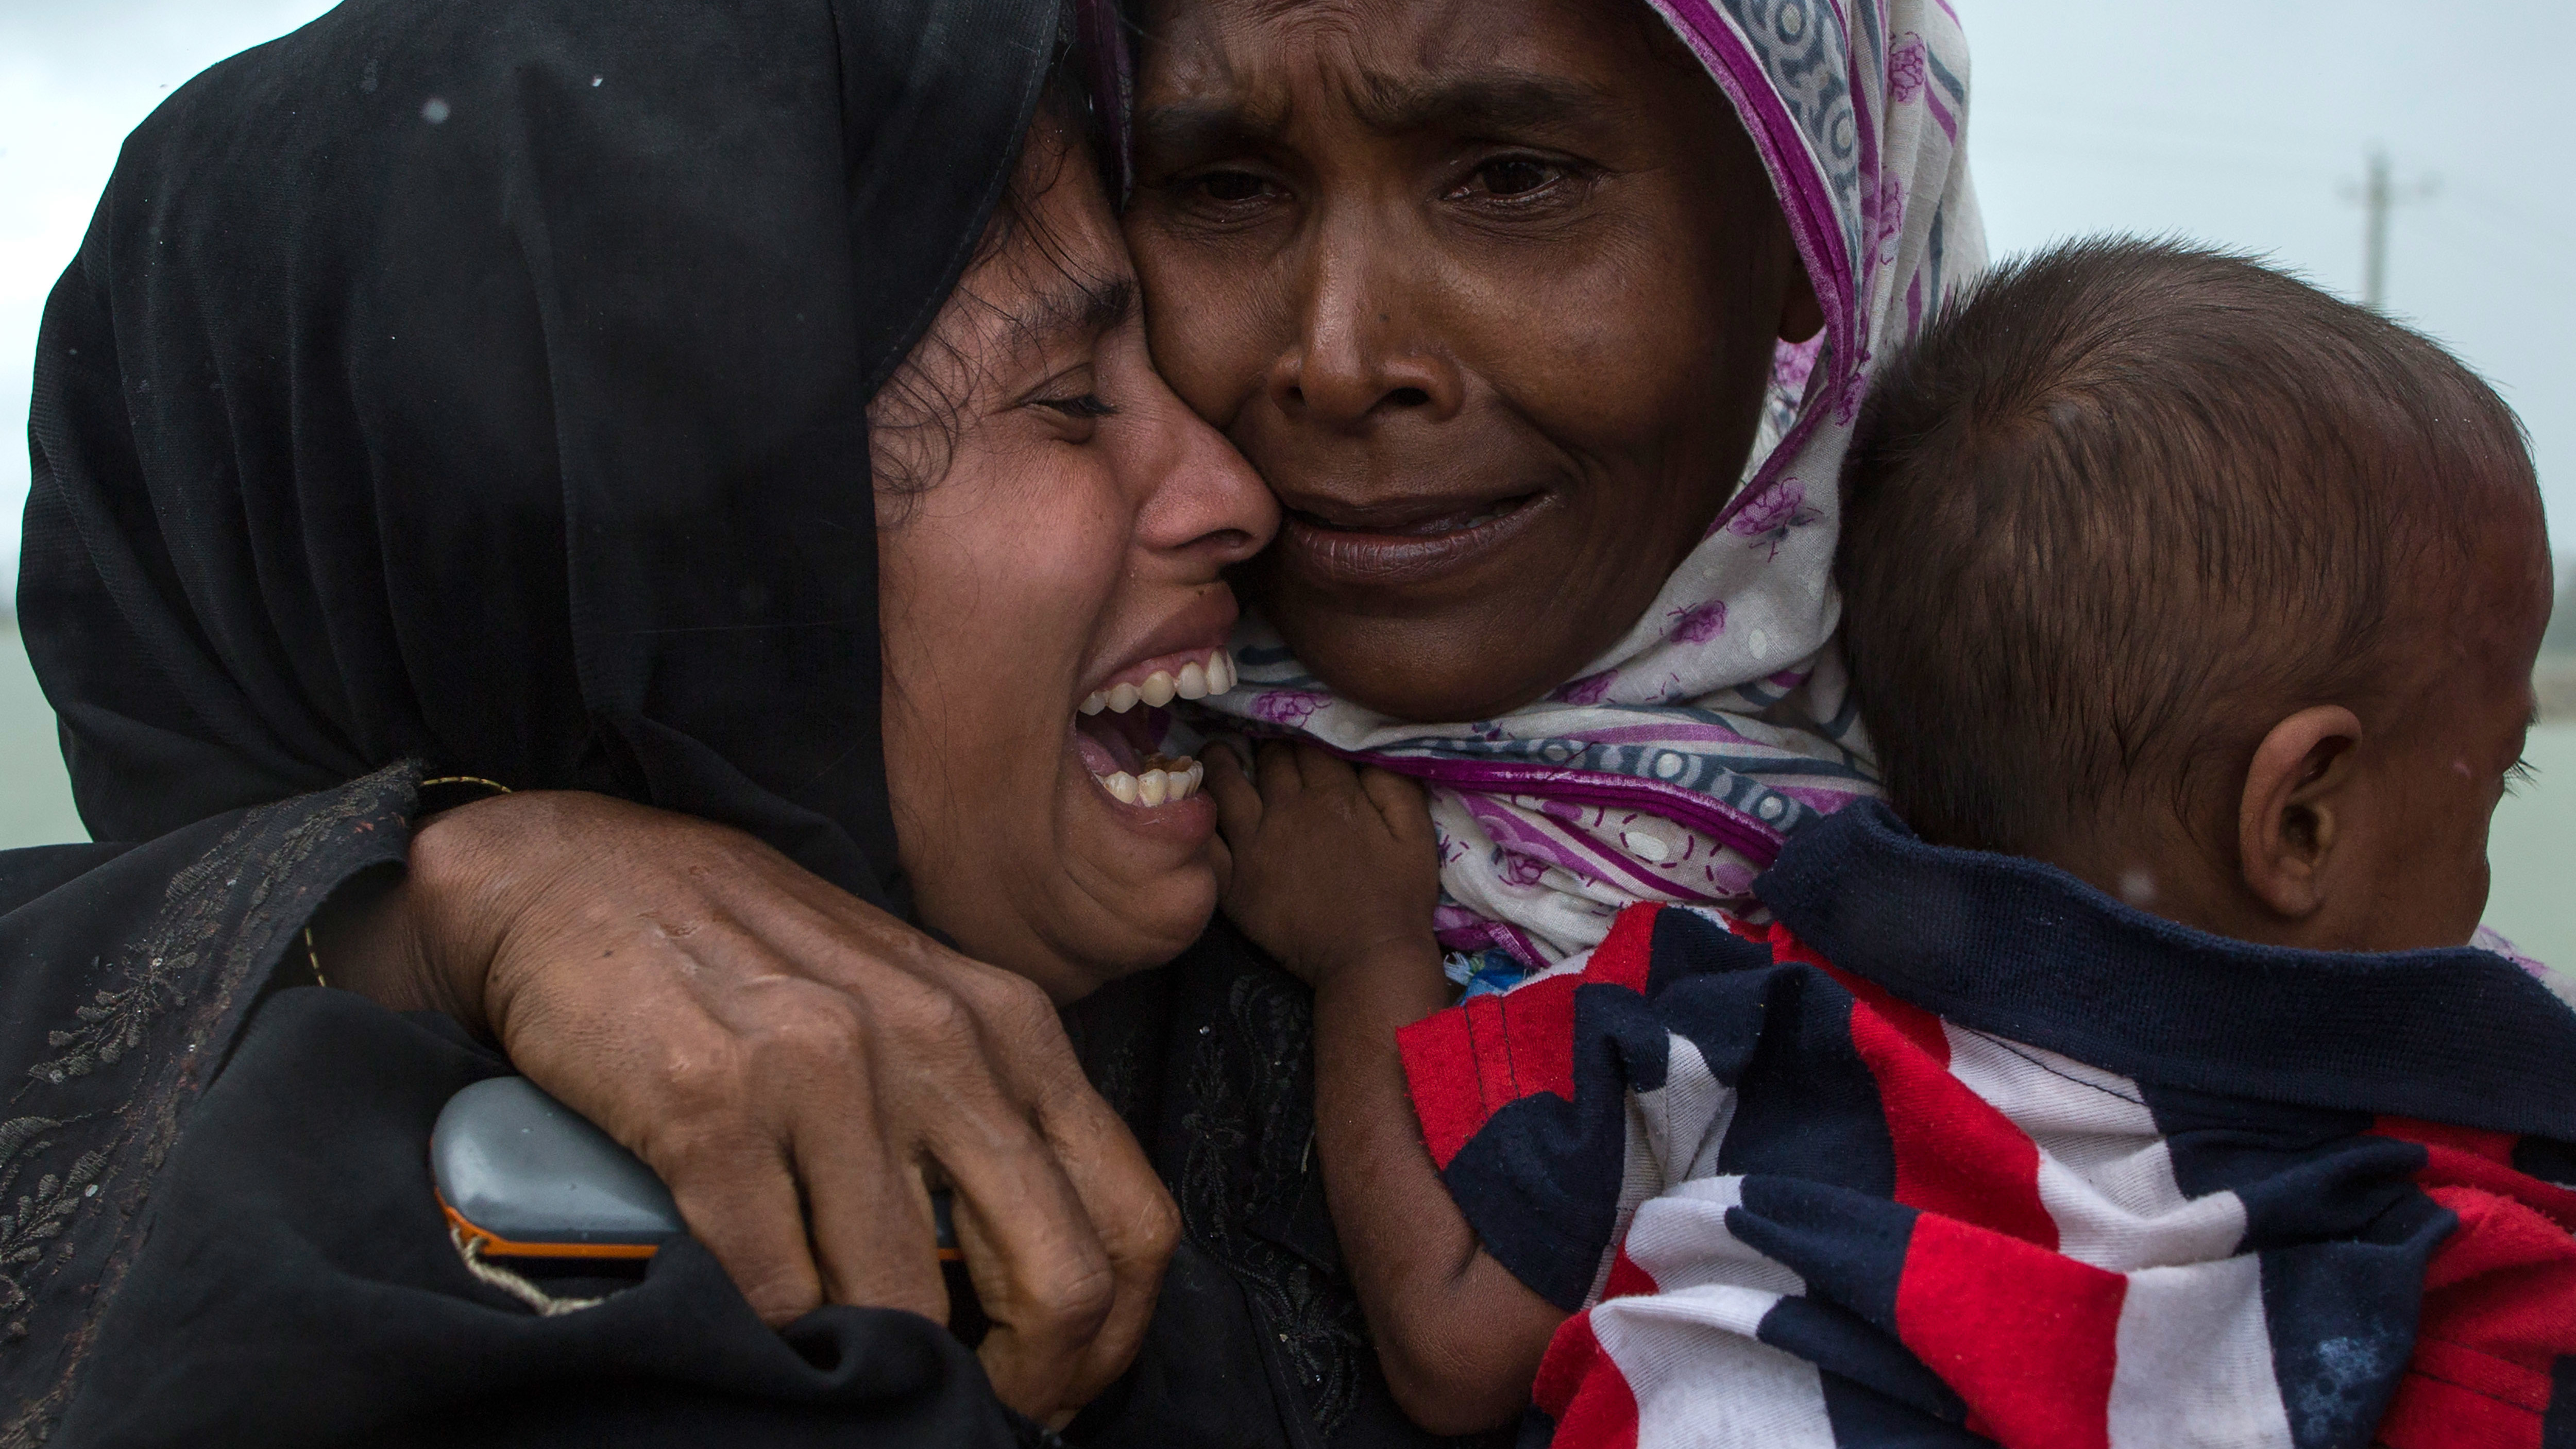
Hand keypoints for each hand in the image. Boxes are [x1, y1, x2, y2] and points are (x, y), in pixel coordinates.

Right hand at [321, 791, 1177, 1421]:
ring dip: (889, 1371)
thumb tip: (1037, 1282)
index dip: (1111, 1339)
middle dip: (1028, 1384)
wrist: (580, 875)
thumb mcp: (913, 1010)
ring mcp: (825, 1070)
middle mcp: (938, 1041)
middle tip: (972, 1417)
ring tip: (863, 1382)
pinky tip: (772, 1335)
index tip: (1056, 1387)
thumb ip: (982, 1117)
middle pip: (1058, 1275)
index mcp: (1009, 1025)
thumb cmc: (756, 959)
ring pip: (906, 1303)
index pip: (1132, 1219)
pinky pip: (775, 1284)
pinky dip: (779, 1338)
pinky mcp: (710, 1107)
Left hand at [1203, 742, 1441, 988]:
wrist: (1368, 957)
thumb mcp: (1415, 832)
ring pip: (1226, 783)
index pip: (1308, 742)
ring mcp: (1254, 843)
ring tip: (1217, 749)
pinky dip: (1198, 816)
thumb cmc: (1399, 896)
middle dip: (1266, 740)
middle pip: (1268, 756)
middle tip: (1261, 734)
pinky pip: (1207, 838)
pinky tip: (1195, 802)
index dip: (1303, 730)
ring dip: (1221, 760)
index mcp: (1332, 795)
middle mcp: (1287, 809)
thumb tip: (1366, 746)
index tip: (1299, 727)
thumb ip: (1393, 783)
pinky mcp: (1234, 879)